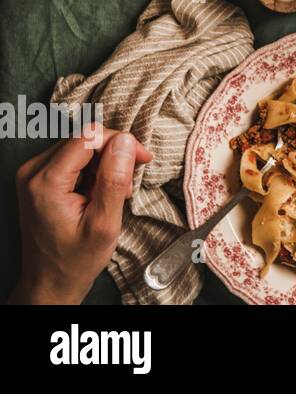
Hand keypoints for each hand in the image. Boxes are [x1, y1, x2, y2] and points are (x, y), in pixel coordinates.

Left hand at [10, 126, 152, 304]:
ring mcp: (32, 174)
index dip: (121, 143)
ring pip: (80, 146)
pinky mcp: (37, 178)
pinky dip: (92, 169)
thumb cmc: (76, 259)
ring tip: (113, 193)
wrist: (49, 281)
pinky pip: (72, 157)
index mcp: (46, 182)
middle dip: (113, 154)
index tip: (142, 160)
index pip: (89, 137)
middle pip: (84, 138)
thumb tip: (124, 141)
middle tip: (128, 183)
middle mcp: (32, 172)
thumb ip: (114, 180)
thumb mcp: (104, 224)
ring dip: (104, 163)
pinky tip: (99, 192)